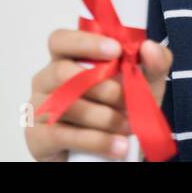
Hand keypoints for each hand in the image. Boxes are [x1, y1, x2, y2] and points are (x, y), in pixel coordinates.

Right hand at [24, 28, 172, 160]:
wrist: (108, 152)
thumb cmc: (120, 110)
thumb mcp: (144, 86)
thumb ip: (153, 64)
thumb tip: (150, 47)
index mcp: (66, 58)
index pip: (61, 40)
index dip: (85, 42)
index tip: (116, 50)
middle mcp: (46, 79)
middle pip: (62, 72)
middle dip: (102, 87)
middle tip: (128, 99)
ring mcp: (39, 108)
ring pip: (64, 104)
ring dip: (103, 117)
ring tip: (129, 126)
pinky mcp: (38, 137)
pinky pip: (63, 135)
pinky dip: (96, 140)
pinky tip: (118, 146)